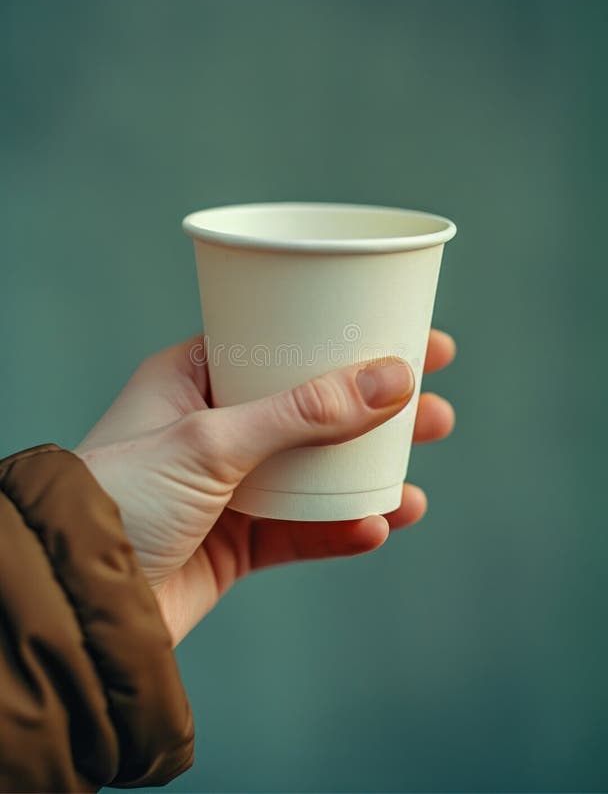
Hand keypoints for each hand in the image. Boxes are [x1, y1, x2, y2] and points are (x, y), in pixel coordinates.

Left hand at [76, 331, 454, 644]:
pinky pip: (302, 529)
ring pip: (315, 470)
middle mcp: (215, 426)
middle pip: (313, 407)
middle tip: (434, 404)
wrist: (79, 601)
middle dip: (375, 408)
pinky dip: (341, 527)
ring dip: (370, 470)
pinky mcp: (237, 540)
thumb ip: (303, 412)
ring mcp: (229, 485)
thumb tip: (392, 378)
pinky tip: (378, 524)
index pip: (284, 342)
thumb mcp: (212, 440)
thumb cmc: (119, 497)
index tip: (407, 332)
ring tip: (419, 472)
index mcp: (195, 377)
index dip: (346, 335)